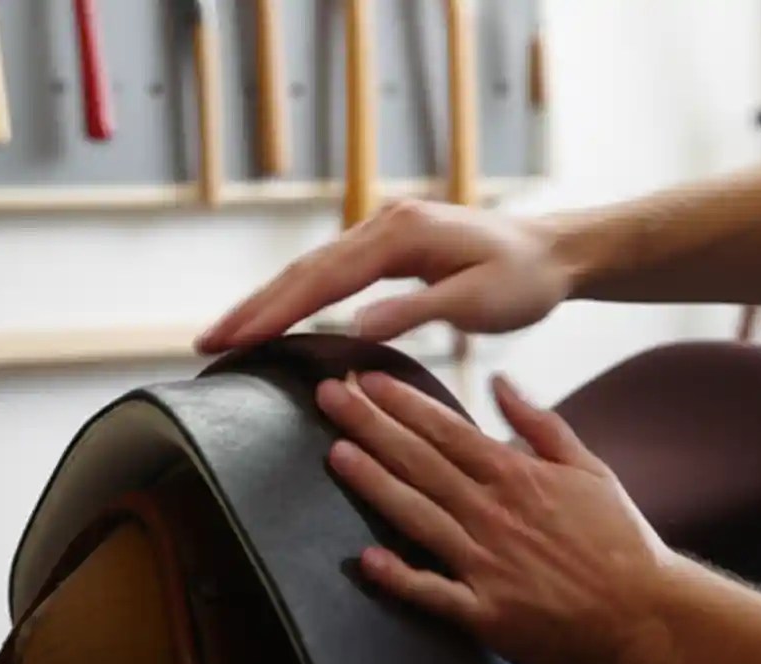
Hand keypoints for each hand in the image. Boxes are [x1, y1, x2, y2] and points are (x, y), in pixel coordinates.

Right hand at [196, 200, 585, 353]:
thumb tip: (355, 330)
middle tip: (207, 342)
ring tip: (225, 333)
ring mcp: (382, 230)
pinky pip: (330, 271)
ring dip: (267, 301)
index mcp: (400, 234)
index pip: (322, 279)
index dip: (273, 311)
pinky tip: (275, 315)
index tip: (233, 339)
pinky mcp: (387, 244)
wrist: (553, 251)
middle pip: (303, 269)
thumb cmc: (523, 280)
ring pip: (311, 268)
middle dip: (253, 307)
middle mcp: (382, 223)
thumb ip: (417, 312)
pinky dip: (296, 295)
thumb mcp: (479, 301)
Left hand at [314, 372, 682, 663]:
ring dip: (373, 483)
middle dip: (371, 425)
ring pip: (418, 515)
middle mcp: (495, 513)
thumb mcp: (590, 469)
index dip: (402, 402)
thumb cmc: (621, 540)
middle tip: (328, 396)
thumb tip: (501, 380)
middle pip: (421, 462)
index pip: (448, 430)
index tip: (365, 378)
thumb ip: (540, 424)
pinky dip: (401, 578)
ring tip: (334, 455)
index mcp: (518, 477)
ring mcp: (488, 563)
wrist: (649, 617)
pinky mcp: (487, 612)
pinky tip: (366, 560)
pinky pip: (435, 593)